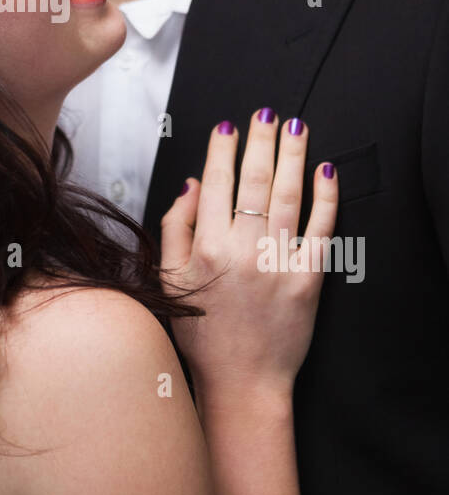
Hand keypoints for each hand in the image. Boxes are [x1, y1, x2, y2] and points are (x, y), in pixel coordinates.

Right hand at [159, 111, 337, 401]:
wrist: (242, 381)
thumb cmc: (203, 332)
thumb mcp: (169, 279)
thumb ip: (175, 228)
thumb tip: (190, 185)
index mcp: (207, 249)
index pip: (216, 184)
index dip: (221, 150)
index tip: (226, 127)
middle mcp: (244, 251)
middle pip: (256, 181)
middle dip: (260, 140)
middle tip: (265, 113)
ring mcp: (279, 263)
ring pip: (290, 196)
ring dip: (294, 155)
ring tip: (296, 127)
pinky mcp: (309, 278)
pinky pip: (322, 229)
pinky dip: (326, 197)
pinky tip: (326, 171)